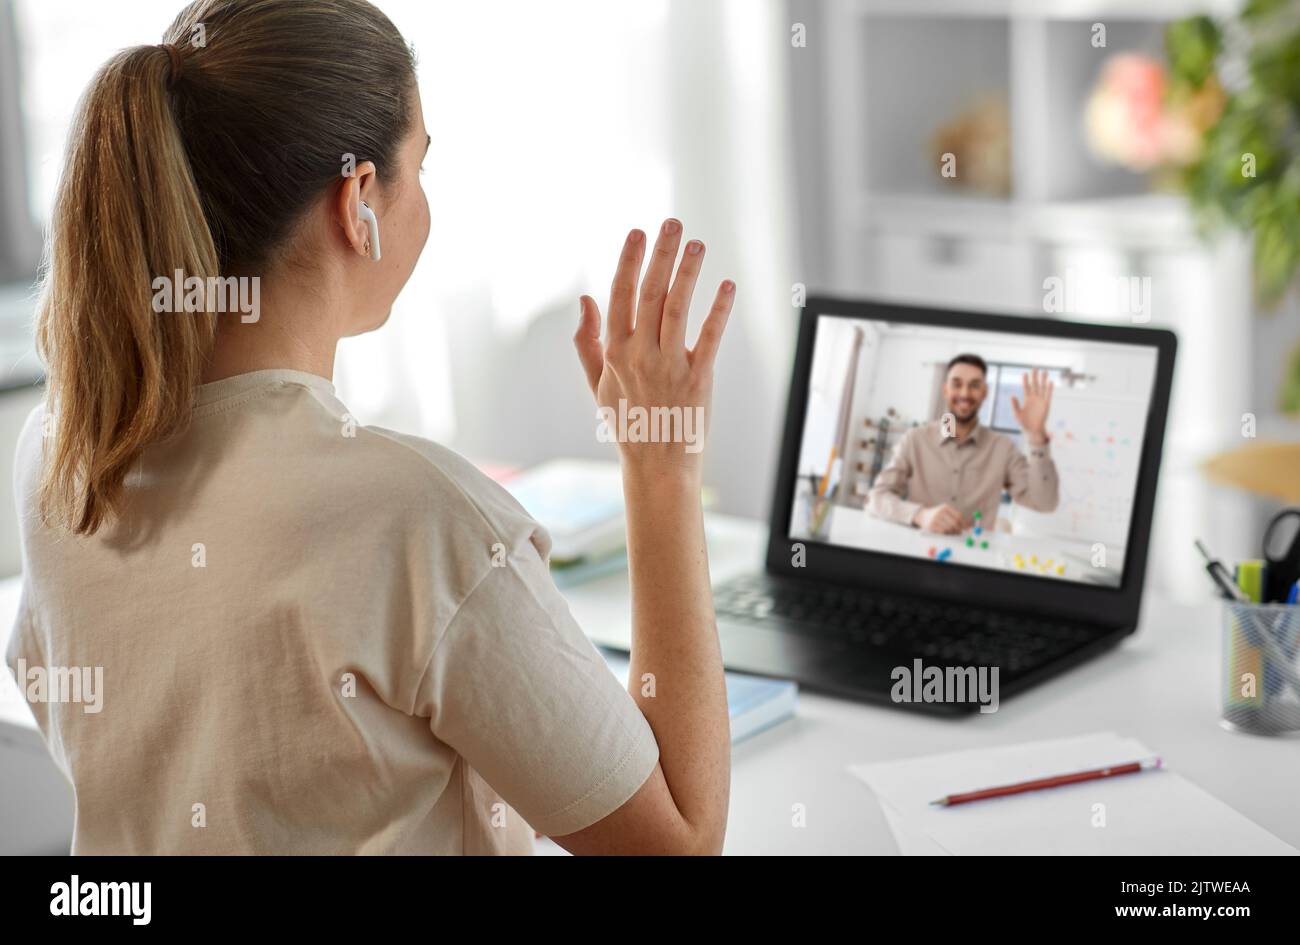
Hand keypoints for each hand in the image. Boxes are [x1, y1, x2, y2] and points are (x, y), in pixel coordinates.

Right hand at [574, 220, 734, 477]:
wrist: (656, 466)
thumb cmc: (628, 423)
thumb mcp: (597, 383)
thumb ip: (588, 341)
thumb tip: (585, 299)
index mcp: (614, 353)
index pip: (619, 296)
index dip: (628, 261)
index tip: (637, 232)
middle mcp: (639, 356)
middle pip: (649, 293)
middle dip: (661, 254)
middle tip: (673, 223)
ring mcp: (669, 366)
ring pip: (677, 309)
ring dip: (688, 273)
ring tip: (697, 245)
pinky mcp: (698, 378)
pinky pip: (709, 337)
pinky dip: (718, 310)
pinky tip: (726, 286)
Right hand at [913, 504, 965, 533]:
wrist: (922, 516)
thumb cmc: (937, 515)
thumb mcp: (945, 511)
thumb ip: (955, 517)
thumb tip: (966, 526)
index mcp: (945, 507)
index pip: (958, 516)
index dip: (963, 523)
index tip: (966, 528)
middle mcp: (940, 512)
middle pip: (954, 522)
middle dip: (959, 528)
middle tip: (960, 532)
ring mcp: (935, 519)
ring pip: (949, 528)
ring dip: (953, 532)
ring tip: (953, 532)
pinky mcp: (931, 526)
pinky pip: (943, 531)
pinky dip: (946, 533)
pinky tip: (946, 532)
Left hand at [1010, 368, 1052, 444]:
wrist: (1032, 430)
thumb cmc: (1023, 422)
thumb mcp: (1016, 414)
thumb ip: (1015, 405)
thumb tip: (1012, 395)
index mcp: (1026, 399)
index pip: (1026, 387)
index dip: (1026, 380)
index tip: (1025, 373)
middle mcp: (1034, 398)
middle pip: (1034, 385)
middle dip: (1035, 377)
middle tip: (1035, 368)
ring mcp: (1041, 400)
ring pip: (1042, 388)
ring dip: (1043, 380)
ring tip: (1044, 371)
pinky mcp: (1046, 404)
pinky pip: (1048, 395)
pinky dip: (1049, 389)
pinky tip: (1050, 382)